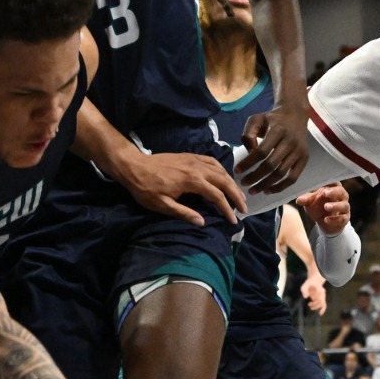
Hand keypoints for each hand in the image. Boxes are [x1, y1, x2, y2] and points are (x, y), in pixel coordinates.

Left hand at [109, 149, 244, 223]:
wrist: (135, 166)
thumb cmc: (146, 189)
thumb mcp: (162, 205)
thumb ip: (183, 213)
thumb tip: (202, 222)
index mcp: (192, 181)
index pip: (217, 196)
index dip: (227, 209)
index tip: (234, 221)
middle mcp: (198, 168)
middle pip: (224, 181)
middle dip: (236, 195)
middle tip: (244, 208)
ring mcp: (195, 160)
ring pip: (221, 170)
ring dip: (231, 182)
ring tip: (238, 194)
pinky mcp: (191, 156)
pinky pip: (212, 161)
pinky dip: (222, 169)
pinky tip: (224, 176)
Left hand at [239, 98, 310, 194]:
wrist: (295, 114)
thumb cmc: (272, 119)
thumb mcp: (256, 119)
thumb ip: (248, 134)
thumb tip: (250, 154)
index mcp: (277, 130)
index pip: (261, 151)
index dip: (248, 163)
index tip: (237, 171)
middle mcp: (290, 141)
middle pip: (271, 165)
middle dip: (255, 177)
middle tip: (244, 183)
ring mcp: (299, 151)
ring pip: (281, 174)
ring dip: (265, 185)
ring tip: (253, 190)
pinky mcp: (304, 158)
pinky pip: (293, 178)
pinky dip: (280, 187)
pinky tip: (268, 190)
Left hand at [298, 182, 351, 233]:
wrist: (325, 222)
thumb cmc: (319, 206)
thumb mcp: (311, 202)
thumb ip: (306, 200)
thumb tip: (298, 200)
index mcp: (333, 188)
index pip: (334, 181)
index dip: (330, 180)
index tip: (324, 180)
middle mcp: (342, 196)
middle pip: (341, 192)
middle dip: (333, 192)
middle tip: (324, 193)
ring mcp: (344, 207)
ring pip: (344, 205)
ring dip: (335, 206)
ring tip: (326, 206)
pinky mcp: (345, 218)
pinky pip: (342, 218)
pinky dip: (334, 219)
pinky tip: (326, 219)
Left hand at [302, 272, 327, 313]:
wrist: (314, 280)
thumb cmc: (309, 283)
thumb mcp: (305, 285)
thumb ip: (304, 290)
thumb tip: (305, 297)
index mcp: (320, 290)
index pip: (322, 300)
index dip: (322, 308)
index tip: (320, 313)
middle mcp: (322, 294)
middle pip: (321, 303)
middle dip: (315, 305)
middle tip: (310, 306)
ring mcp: (321, 296)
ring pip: (320, 303)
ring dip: (315, 305)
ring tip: (309, 305)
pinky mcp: (320, 297)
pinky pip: (319, 303)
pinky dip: (315, 305)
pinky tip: (310, 304)